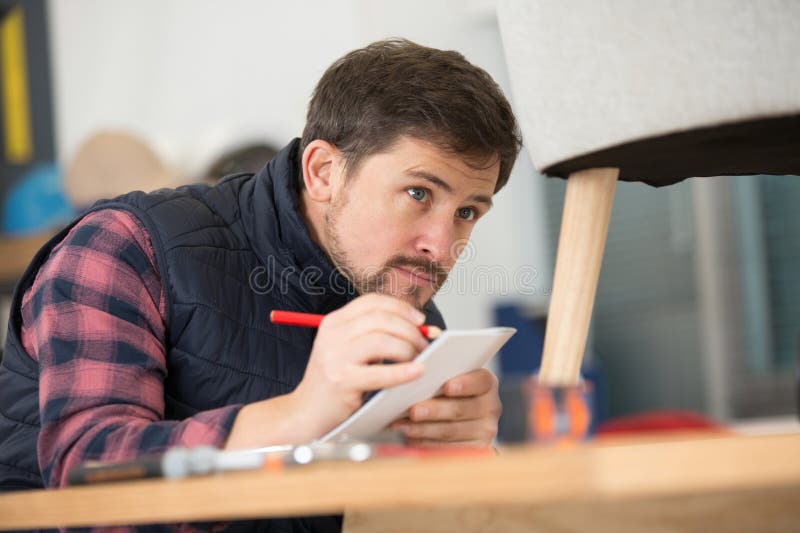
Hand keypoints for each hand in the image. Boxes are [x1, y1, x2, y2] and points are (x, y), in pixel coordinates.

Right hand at [290, 294, 428, 440]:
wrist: (306, 413)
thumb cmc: (334, 382)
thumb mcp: (347, 350)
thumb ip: (374, 336)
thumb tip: (416, 328)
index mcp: (334, 322)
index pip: (372, 302)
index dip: (400, 308)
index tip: (420, 320)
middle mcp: (332, 335)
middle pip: (381, 319)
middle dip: (410, 330)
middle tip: (425, 344)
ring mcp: (334, 357)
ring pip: (382, 341)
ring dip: (408, 348)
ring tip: (421, 360)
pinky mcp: (341, 381)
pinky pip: (379, 372)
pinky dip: (402, 371)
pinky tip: (417, 372)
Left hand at [389, 368, 500, 447]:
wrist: (454, 420)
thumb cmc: (444, 391)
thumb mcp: (444, 376)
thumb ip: (436, 369)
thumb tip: (417, 360)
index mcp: (486, 383)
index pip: (480, 381)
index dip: (465, 384)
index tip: (448, 386)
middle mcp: (491, 407)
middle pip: (461, 409)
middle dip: (435, 410)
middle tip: (413, 410)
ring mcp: (485, 431)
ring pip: (451, 431)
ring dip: (424, 429)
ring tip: (403, 425)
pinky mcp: (474, 451)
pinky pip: (447, 449)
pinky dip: (425, 443)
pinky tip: (409, 437)